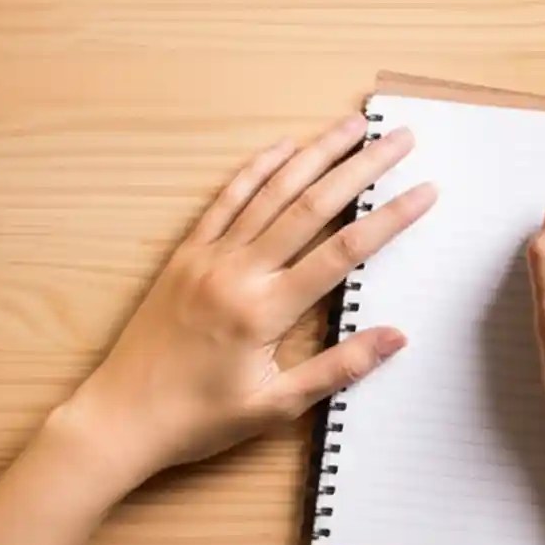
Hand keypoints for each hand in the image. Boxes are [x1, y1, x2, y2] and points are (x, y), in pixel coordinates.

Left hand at [52, 115, 436, 485]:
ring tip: (353, 126)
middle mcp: (239, 271)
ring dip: (315, 153)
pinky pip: (225, 200)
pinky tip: (284, 147)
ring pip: (271, 191)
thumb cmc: (199, 419)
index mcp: (265, 310)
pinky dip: (256, 169)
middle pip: (313, 205)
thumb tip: (395, 337)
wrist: (120, 417)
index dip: (389, 217)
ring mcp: (209, 257)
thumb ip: (338, 368)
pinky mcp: (185, 255)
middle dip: (361, 167)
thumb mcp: (275, 407)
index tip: (424, 191)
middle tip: (397, 138)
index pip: (343, 252)